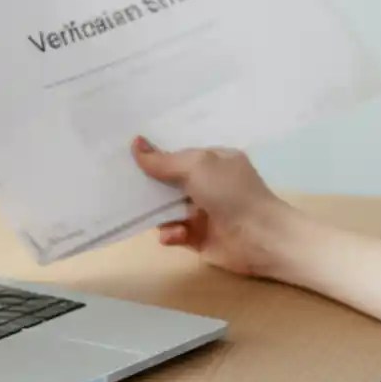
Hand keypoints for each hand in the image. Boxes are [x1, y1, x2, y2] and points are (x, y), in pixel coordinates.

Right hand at [132, 136, 289, 277]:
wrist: (260, 238)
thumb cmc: (231, 193)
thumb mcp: (196, 167)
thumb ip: (164, 160)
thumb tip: (135, 143)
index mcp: (214, 161)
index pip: (178, 154)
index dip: (154, 154)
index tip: (125, 153)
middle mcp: (208, 184)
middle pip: (169, 182)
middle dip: (148, 184)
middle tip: (120, 183)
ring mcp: (203, 212)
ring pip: (167, 210)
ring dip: (157, 213)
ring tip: (148, 215)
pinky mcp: (199, 238)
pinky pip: (175, 233)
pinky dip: (171, 234)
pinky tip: (173, 235)